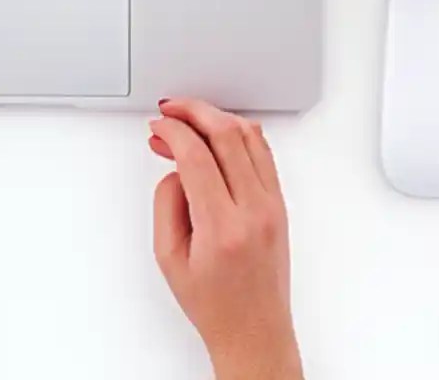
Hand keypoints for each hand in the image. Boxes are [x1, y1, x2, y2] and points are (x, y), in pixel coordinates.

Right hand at [150, 98, 301, 379]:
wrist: (254, 329)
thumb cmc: (214, 303)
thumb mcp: (169, 257)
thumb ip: (167, 203)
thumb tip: (176, 166)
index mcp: (223, 227)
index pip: (198, 157)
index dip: (174, 132)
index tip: (158, 127)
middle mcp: (255, 210)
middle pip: (228, 135)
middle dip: (195, 112)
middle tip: (171, 110)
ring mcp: (273, 204)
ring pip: (251, 137)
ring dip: (217, 119)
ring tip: (189, 121)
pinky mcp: (280, 203)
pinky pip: (263, 153)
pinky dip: (238, 135)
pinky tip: (217, 136)